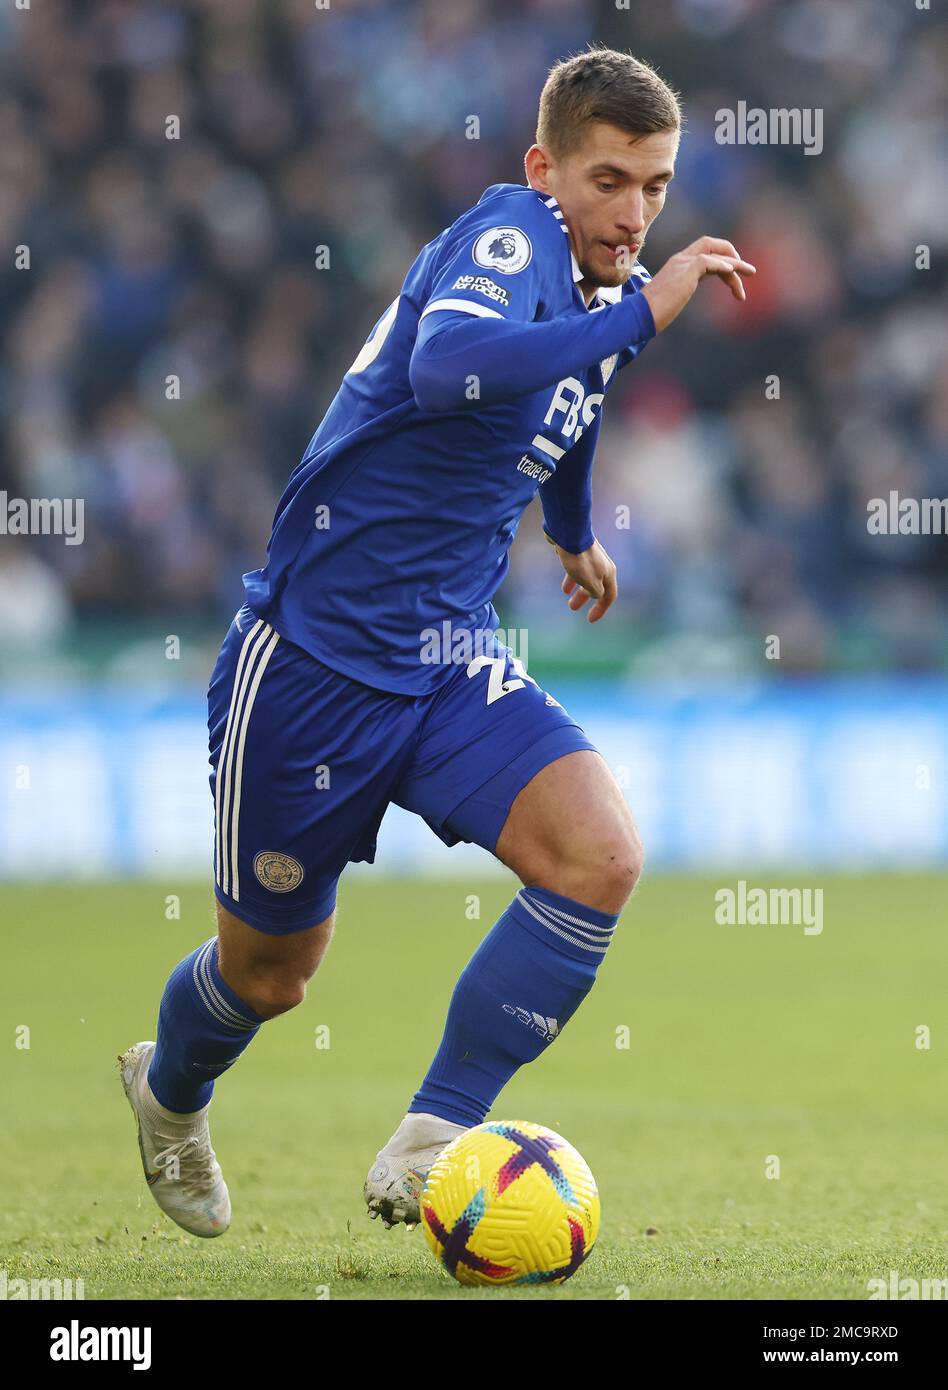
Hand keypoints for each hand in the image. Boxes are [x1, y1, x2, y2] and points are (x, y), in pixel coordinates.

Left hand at [554, 538, 617, 622]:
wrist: (569, 534)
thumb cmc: (580, 560)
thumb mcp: (590, 582)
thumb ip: (595, 592)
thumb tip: (595, 594)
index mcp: (608, 574)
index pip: (609, 596)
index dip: (601, 609)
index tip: (590, 620)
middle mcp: (601, 566)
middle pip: (596, 587)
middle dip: (585, 599)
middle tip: (572, 607)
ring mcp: (590, 559)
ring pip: (585, 578)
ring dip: (577, 589)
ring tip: (566, 596)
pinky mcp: (578, 553)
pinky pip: (576, 570)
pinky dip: (571, 578)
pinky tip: (563, 581)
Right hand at [641, 235, 755, 331]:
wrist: (639, 315)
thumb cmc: (648, 315)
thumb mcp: (668, 302)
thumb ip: (676, 295)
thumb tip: (673, 304)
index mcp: (676, 266)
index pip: (702, 254)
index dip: (720, 261)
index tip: (731, 276)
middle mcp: (680, 260)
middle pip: (710, 245)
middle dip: (731, 254)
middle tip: (747, 270)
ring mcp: (683, 263)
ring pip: (716, 254)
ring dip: (736, 265)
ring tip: (750, 274)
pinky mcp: (688, 270)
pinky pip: (712, 261)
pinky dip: (725, 267)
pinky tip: (734, 276)